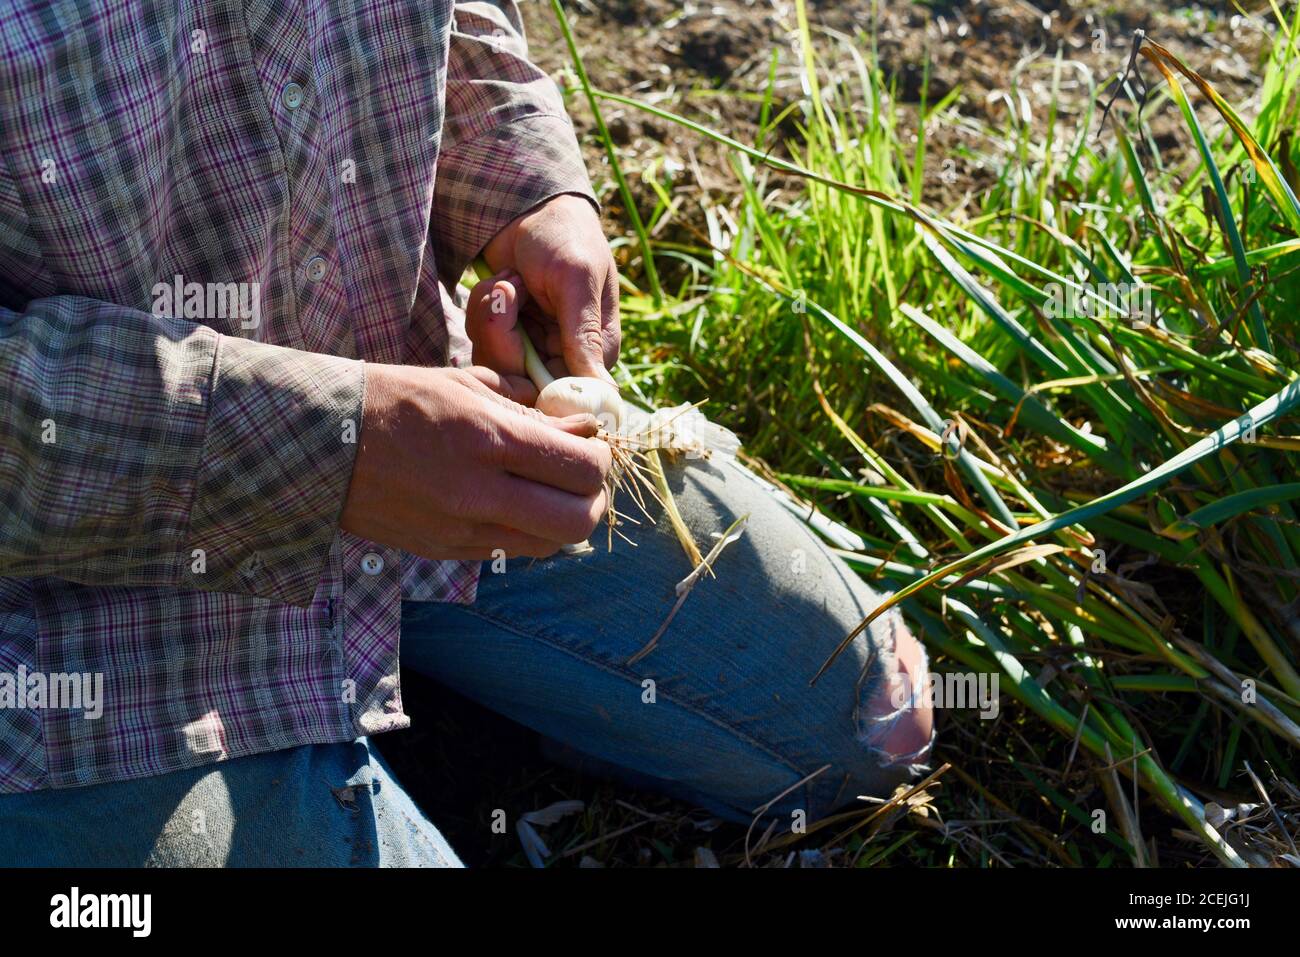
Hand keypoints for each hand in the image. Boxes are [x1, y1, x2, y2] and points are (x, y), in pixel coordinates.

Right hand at [340, 364, 610, 558]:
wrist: (321, 443)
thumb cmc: (394, 399)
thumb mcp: (463, 383)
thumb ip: (525, 405)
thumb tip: (575, 427)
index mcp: (489, 439)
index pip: (581, 468)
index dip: (599, 458)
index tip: (589, 443)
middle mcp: (481, 491)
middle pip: (577, 520)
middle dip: (592, 497)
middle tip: (581, 476)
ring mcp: (462, 528)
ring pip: (548, 544)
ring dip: (562, 519)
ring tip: (549, 492)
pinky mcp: (445, 550)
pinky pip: (509, 550)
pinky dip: (525, 530)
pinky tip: (510, 504)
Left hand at [482, 193, 620, 383]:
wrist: (528, 208)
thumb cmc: (564, 236)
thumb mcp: (576, 282)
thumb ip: (584, 336)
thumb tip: (604, 393)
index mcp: (596, 350)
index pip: (568, 393)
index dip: (537, 381)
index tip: (521, 345)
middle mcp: (564, 356)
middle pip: (523, 382)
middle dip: (505, 337)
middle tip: (509, 293)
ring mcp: (532, 347)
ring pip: (497, 363)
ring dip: (492, 317)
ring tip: (508, 282)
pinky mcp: (506, 335)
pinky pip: (481, 342)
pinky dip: (483, 310)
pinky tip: (500, 284)